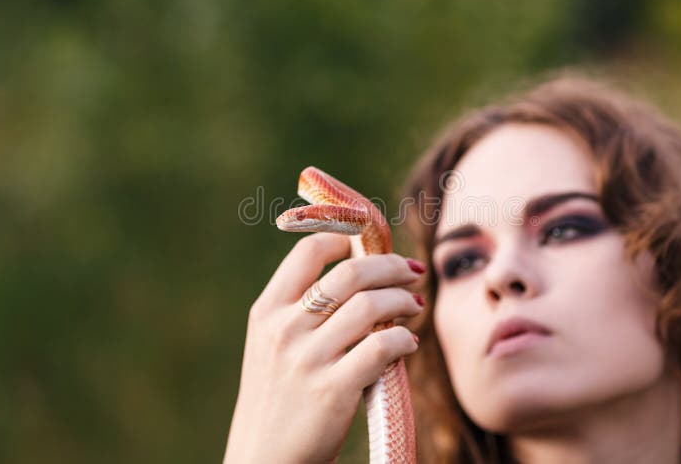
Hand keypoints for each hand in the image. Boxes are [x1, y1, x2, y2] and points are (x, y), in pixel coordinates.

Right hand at [223, 233, 423, 463]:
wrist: (265, 460)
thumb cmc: (278, 396)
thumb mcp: (272, 345)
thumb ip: (302, 308)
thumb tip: (360, 269)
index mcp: (267, 311)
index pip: (309, 252)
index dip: (347, 238)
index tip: (372, 245)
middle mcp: (284, 329)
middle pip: (350, 273)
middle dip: (391, 266)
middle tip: (412, 271)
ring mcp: (307, 360)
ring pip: (371, 306)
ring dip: (404, 299)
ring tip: (415, 305)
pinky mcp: (333, 390)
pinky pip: (382, 347)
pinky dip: (403, 339)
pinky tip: (408, 343)